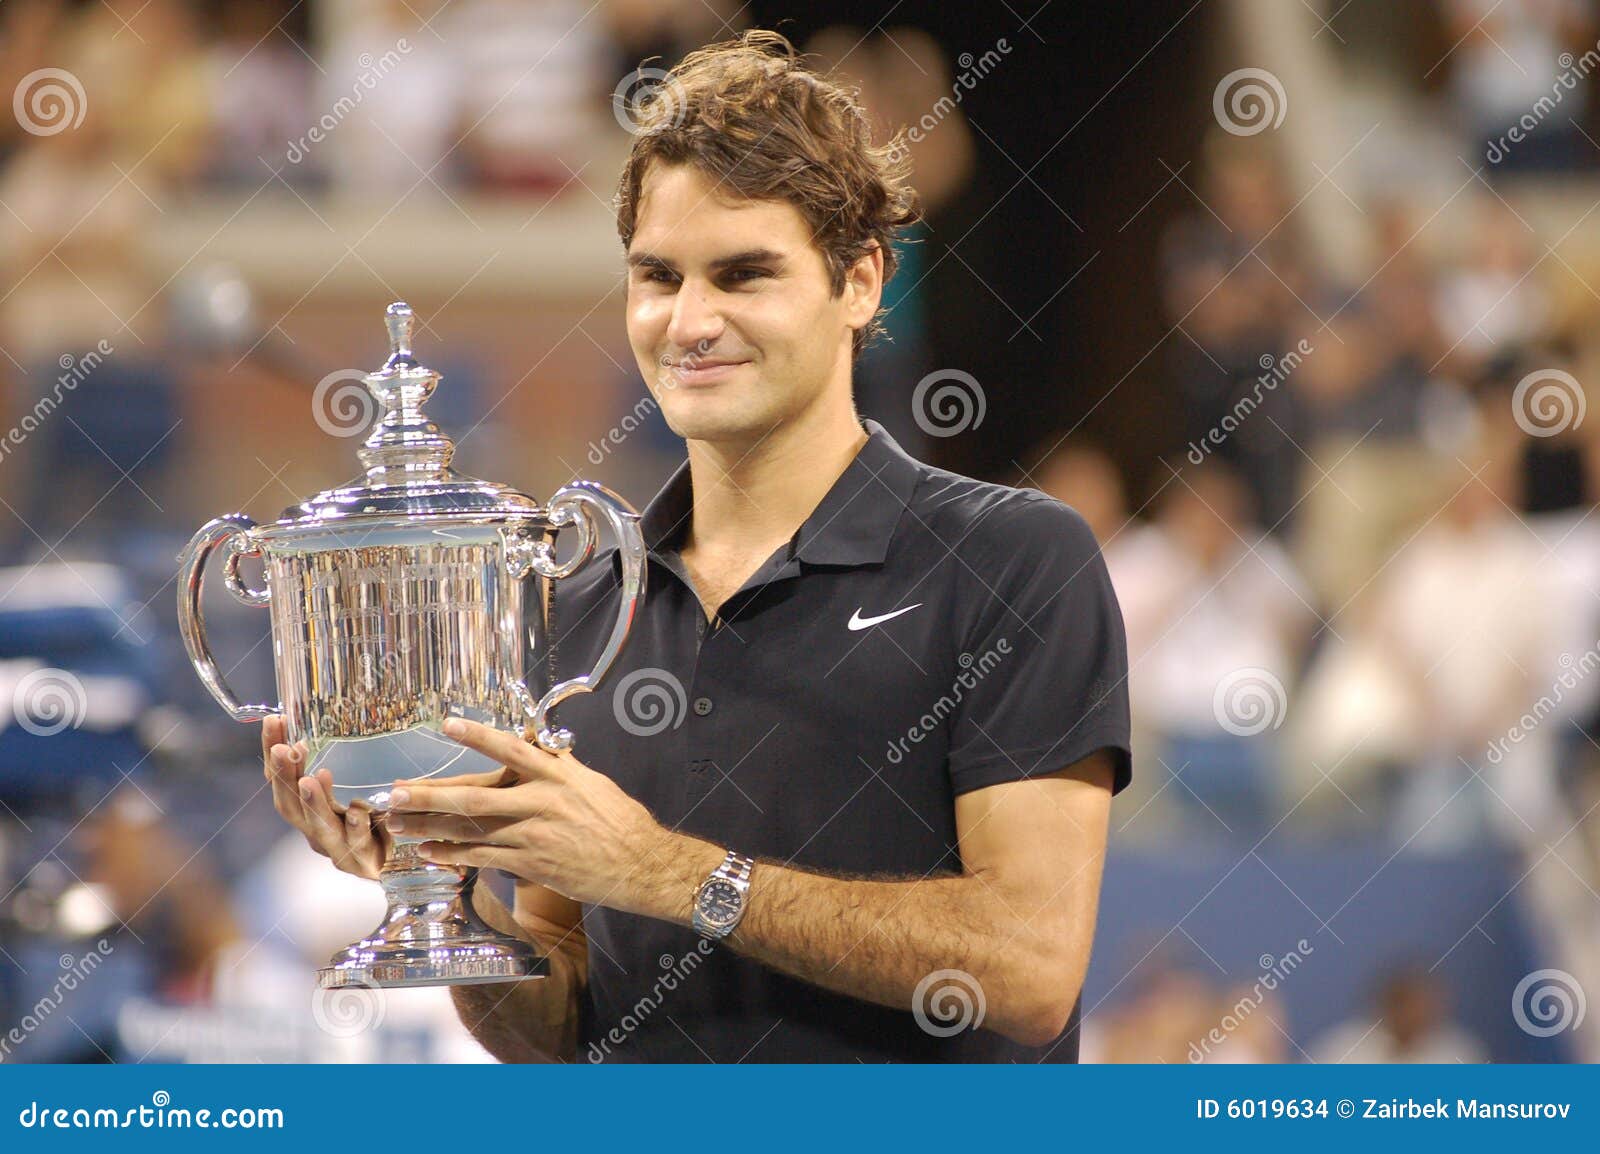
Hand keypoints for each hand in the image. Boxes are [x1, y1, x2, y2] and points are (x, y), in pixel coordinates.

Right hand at [262, 715, 387, 880]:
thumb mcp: (350, 787)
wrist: (398, 862)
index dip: (273, 753)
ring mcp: (337, 849)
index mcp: (306, 811)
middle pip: (291, 805)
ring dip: (314, 803)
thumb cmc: (371, 820)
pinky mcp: (364, 863)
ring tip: (310, 779)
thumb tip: (320, 724)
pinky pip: (358, 846)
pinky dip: (356, 828)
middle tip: (284, 748)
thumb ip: (335, 765)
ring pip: (319, 828)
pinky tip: (357, 811)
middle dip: (285, 777)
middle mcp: (314, 831)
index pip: (281, 780)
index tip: (274, 720)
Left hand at [385, 718, 675, 910]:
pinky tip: (429, 852)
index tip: (448, 725)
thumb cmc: (619, 821)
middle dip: (429, 796)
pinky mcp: (531, 864)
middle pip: (475, 797)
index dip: (479, 737)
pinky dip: (453, 855)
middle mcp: (541, 802)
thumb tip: (538, 746)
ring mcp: (533, 835)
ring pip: (471, 831)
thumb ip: (559, 765)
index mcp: (557, 775)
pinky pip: (483, 858)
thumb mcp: (591, 782)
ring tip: (398, 824)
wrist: (639, 864)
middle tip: (393, 794)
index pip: (512, 750)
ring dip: (430, 827)